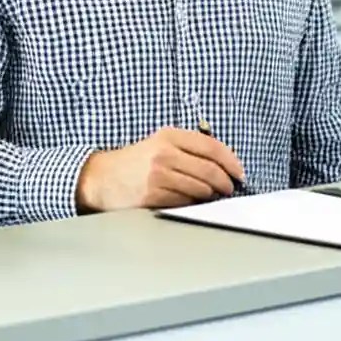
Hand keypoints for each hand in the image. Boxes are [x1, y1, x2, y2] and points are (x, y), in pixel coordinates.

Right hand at [76, 127, 245, 211]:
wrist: (101, 178)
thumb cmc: (136, 162)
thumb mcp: (161, 144)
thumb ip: (190, 149)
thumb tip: (225, 166)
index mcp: (169, 136)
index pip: (212, 147)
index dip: (231, 162)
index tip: (239, 173)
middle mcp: (164, 154)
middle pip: (210, 170)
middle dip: (225, 183)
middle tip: (228, 189)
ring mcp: (158, 175)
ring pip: (200, 189)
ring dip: (210, 195)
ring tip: (209, 195)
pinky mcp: (152, 196)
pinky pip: (184, 202)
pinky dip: (192, 204)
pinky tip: (189, 201)